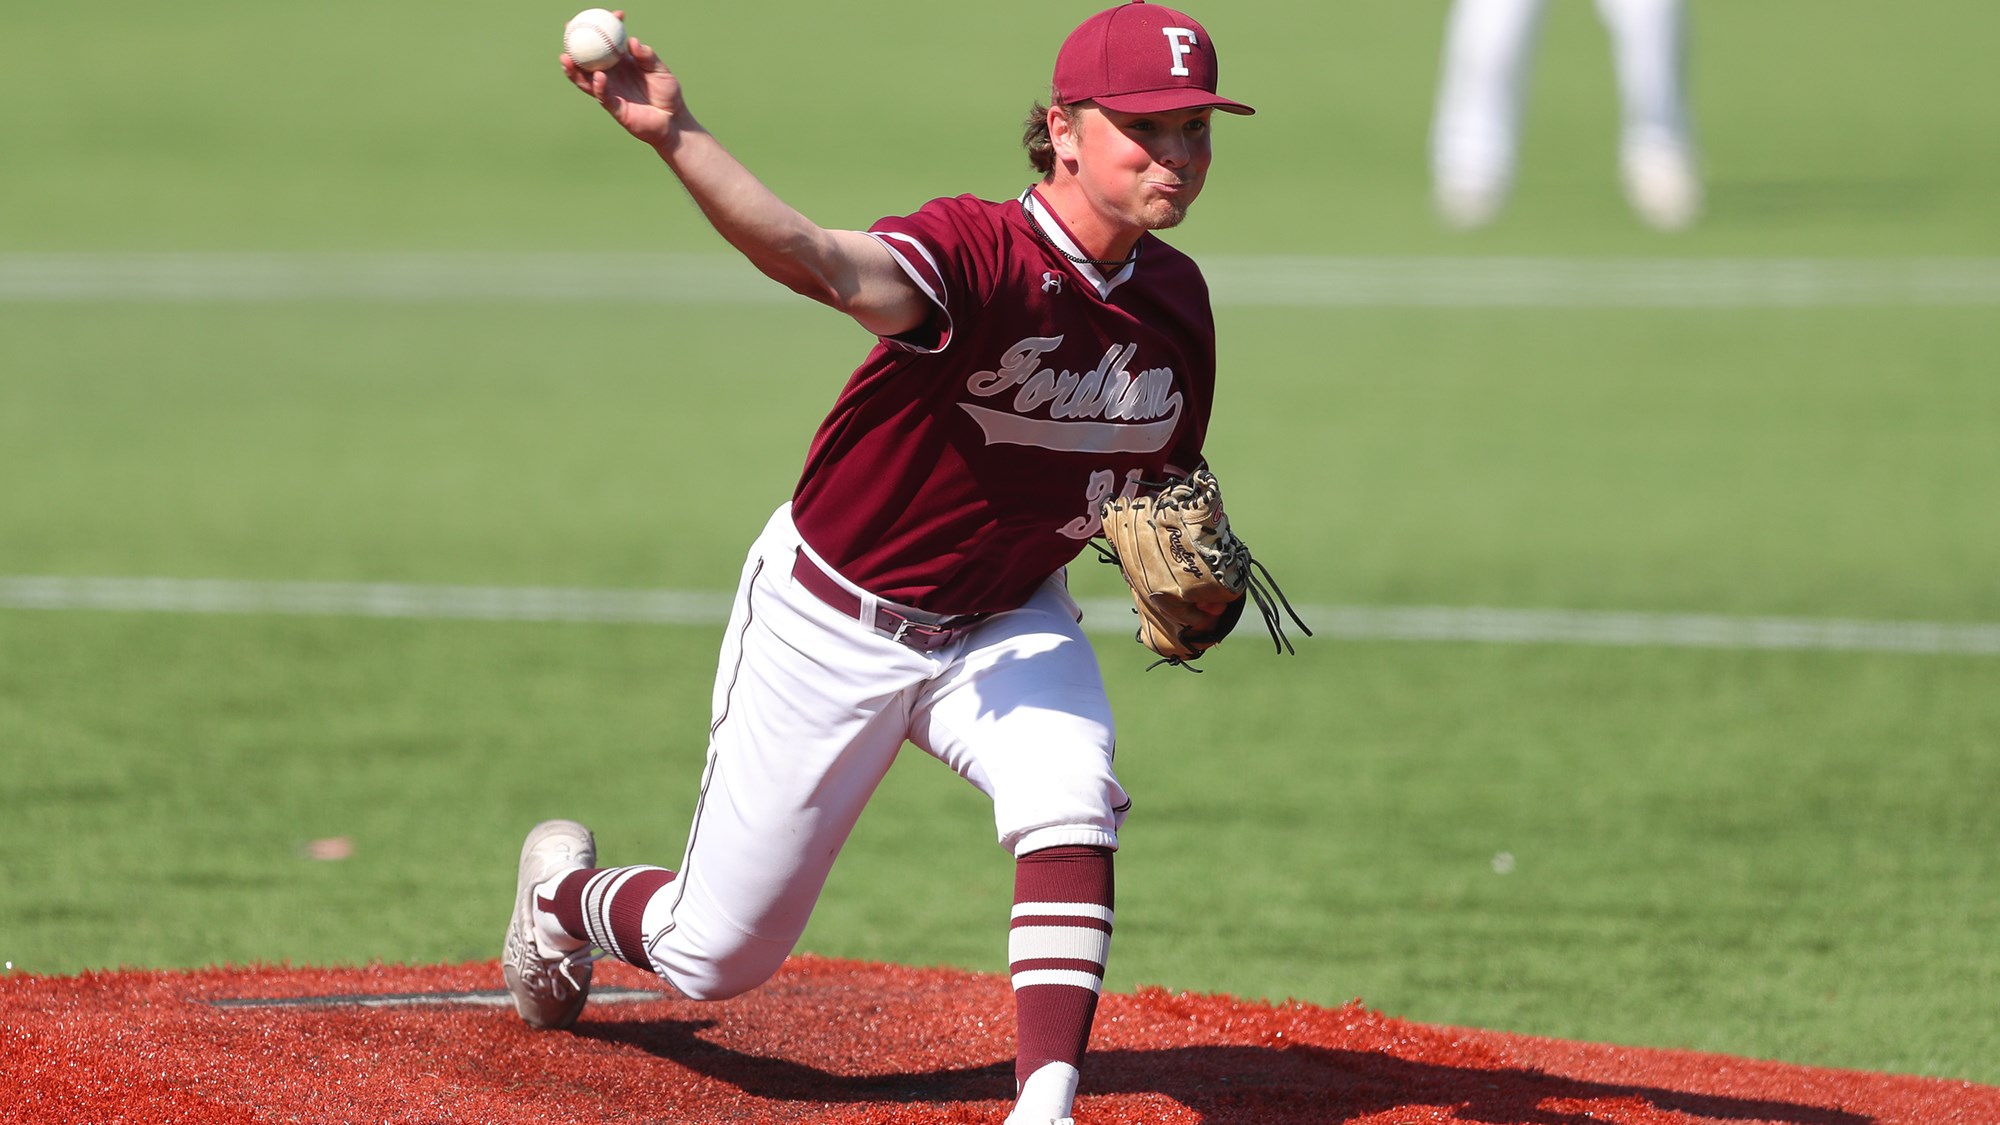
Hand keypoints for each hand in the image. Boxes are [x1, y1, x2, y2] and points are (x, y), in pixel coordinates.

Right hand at [561, 13, 685, 147]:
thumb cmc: (667, 93)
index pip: (606, 42)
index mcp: (621, 63)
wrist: (674, 120)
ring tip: (566, 57)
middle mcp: (611, 75)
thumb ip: (648, 56)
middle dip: (574, 44)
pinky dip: (598, 86)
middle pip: (586, 59)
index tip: (605, 13)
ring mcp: (610, 91)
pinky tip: (598, 77)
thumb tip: (633, 41)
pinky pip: (602, 96)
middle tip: (569, 30)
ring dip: (574, 70)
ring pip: (585, 80)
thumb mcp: (660, 70)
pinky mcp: (614, 108)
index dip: (602, 28)